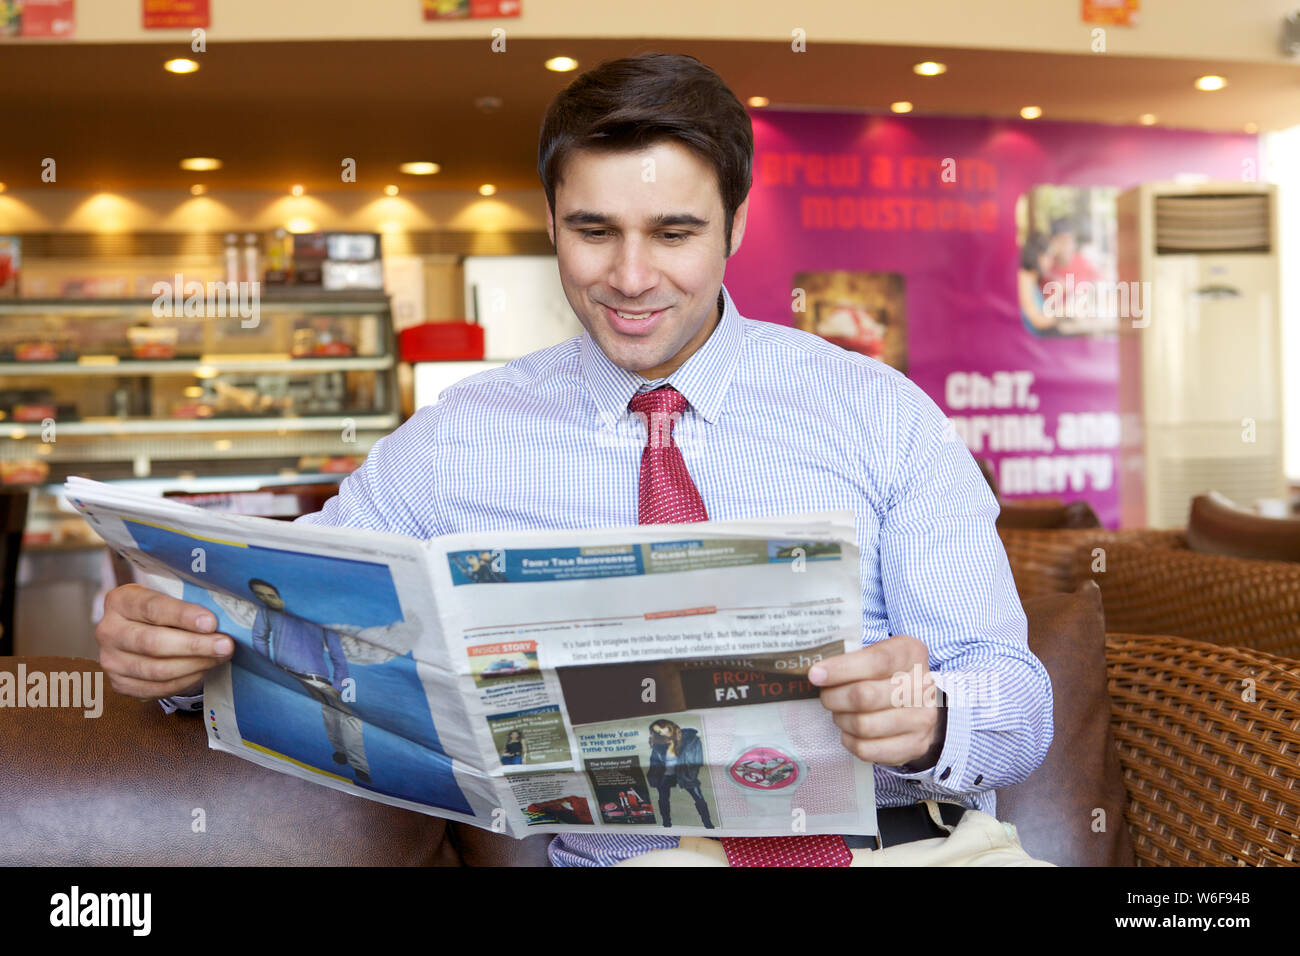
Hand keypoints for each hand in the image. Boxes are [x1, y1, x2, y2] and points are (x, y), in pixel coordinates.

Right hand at [95, 584, 234, 699]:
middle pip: (153, 643)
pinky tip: (203, 670)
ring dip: (194, 665)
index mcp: (120, 601)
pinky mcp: (119, 684)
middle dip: (194, 645)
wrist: (142, 631)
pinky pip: (156, 688)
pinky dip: (184, 681)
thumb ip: (188, 603)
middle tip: (225, 645)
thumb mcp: (170, 596)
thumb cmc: (164, 611)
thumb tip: (223, 619)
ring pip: (156, 669)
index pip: (153, 607)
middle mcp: (108, 630)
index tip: (211, 622)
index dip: (183, 616)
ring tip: (220, 657)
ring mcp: (110, 660)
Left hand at [808, 633, 945, 768]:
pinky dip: (850, 741)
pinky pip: (868, 749)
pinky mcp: (915, 746)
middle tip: (826, 696)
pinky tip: (849, 731)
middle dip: (834, 697)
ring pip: (864, 725)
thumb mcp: (875, 654)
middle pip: (865, 695)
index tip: (815, 675)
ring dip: (841, 719)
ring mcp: (922, 718)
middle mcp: (923, 686)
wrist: (919, 703)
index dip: (842, 669)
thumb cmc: (886, 674)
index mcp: (911, 653)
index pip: (876, 661)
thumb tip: (816, 673)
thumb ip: (850, 657)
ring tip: (839, 713)